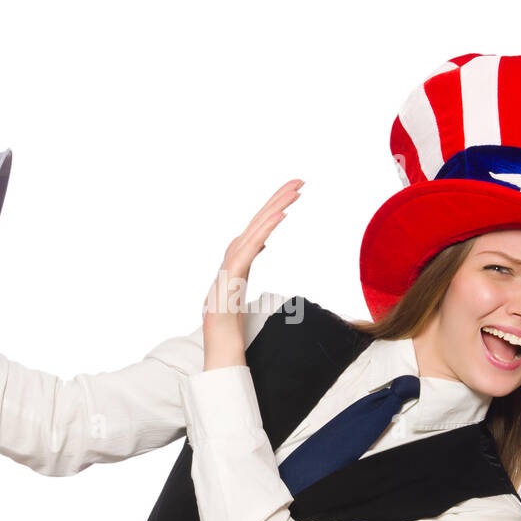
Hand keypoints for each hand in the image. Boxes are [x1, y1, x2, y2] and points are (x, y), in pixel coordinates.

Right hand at [201, 178, 302, 369]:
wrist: (220, 340)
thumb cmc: (229, 315)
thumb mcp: (243, 280)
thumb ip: (249, 259)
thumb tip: (261, 241)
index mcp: (240, 255)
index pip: (260, 224)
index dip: (275, 206)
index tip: (293, 192)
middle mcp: (235, 253)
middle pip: (260, 219)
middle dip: (279, 197)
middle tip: (300, 180)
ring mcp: (233, 262)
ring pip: (257, 227)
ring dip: (277, 206)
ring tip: (296, 191)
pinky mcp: (234, 273)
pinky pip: (253, 245)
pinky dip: (267, 227)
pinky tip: (282, 214)